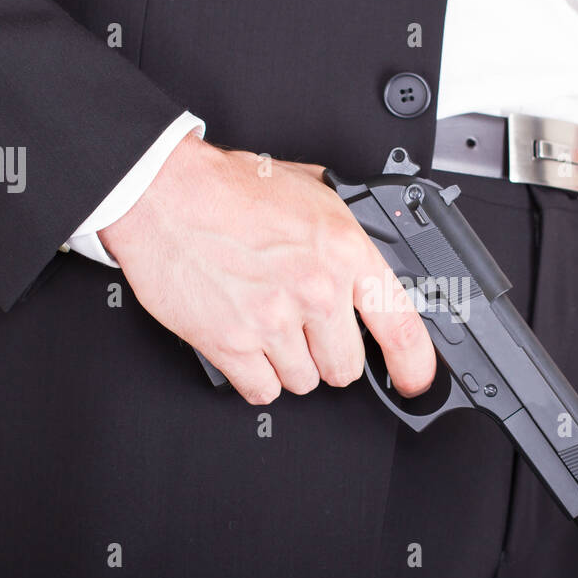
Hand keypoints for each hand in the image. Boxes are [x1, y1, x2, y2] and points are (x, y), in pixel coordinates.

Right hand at [99, 134, 435, 404]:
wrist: (163, 191)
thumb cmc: (229, 188)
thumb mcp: (311, 192)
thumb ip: (344, 232)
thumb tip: (371, 258)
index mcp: (344, 251)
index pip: (401, 328)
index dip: (414, 367)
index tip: (412, 381)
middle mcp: (315, 289)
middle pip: (346, 367)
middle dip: (330, 355)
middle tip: (309, 331)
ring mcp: (273, 320)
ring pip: (304, 381)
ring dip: (290, 364)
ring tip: (270, 327)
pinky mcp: (230, 342)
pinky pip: (262, 390)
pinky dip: (257, 377)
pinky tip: (249, 347)